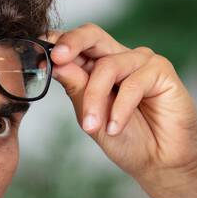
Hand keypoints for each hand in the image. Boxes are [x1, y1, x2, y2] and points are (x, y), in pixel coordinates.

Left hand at [40, 22, 196, 197]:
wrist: (158, 163)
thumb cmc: (126, 140)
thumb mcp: (91, 118)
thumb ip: (77, 89)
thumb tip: (56, 64)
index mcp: (97, 67)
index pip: (75, 46)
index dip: (56, 44)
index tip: (35, 53)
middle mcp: (119, 58)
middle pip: (92, 35)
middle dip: (71, 43)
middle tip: (56, 58)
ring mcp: (141, 62)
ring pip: (108, 66)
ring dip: (95, 99)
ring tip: (91, 127)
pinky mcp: (161, 70)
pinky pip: (134, 82)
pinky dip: (120, 108)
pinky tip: (115, 127)